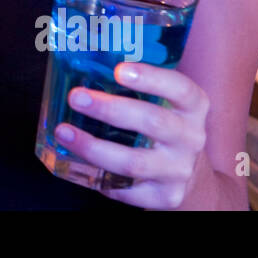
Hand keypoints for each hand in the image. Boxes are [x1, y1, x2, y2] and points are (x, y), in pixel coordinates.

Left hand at [53, 62, 208, 209]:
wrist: (192, 177)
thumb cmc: (165, 128)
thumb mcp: (165, 104)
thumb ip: (138, 85)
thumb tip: (84, 60)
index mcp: (193, 108)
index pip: (181, 89)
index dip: (152, 78)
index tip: (119, 70)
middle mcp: (190, 138)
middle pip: (153, 122)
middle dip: (110, 110)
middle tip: (76, 97)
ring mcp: (179, 171)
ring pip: (134, 162)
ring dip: (93, 147)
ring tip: (64, 132)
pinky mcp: (165, 197)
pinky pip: (127, 190)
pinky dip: (99, 177)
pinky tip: (78, 164)